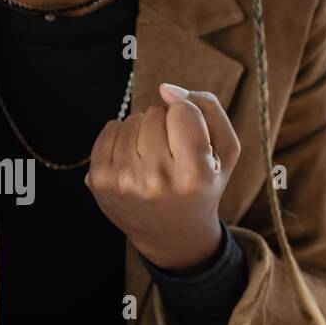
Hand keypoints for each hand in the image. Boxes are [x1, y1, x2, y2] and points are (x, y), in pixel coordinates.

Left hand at [84, 83, 240, 270]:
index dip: (188, 118)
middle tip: (171, 153)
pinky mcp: (99, 181)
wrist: (172, 235)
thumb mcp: (226, 151)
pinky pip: (110, 129)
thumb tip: (165, 89)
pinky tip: (134, 157)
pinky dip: (122, 134)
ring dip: (143, 130)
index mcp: (194, 176)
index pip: (183, 110)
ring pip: (131, 119)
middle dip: (165, 125)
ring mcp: (123, 183)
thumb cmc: (203, 186)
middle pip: (154, 113)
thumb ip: (207, 109)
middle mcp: (155, 181)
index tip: (189, 139)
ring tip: (154, 157)